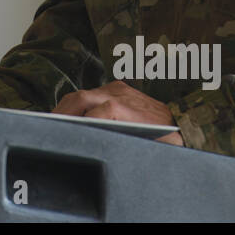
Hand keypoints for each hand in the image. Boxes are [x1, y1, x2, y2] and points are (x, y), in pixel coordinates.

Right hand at [53, 80, 185, 145]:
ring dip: (66, 106)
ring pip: (82, 94)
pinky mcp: (118, 87)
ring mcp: (117, 89)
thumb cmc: (166, 139)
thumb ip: (119, 141)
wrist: (187, 122)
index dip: (71, 124)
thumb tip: (96, 141)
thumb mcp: (143, 146)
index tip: (61, 132)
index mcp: (122, 109)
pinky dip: (78, 103)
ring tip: (54, 121)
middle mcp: (117, 94)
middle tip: (47, 126)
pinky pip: (92, 93)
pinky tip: (71, 114)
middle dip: (61, 112)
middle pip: (78, 99)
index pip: (88, 114)